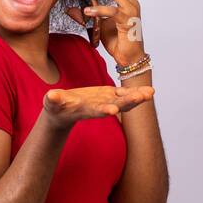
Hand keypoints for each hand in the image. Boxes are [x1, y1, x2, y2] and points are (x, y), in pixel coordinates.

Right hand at [40, 84, 154, 134]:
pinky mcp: (109, 95)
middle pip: (115, 105)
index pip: (95, 110)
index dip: (103, 109)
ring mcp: (106, 101)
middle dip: (128, 102)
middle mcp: (99, 107)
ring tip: (150, 93)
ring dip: (137, 97)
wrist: (64, 112)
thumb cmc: (56, 107)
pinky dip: (136, 91)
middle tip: (141, 98)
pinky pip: (125, 93)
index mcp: (85, 109)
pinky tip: (149, 90)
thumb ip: (54, 100)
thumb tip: (52, 96)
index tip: (113, 110)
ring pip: (124, 99)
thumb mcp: (53, 103)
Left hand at [64, 0, 145, 67]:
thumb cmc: (117, 40)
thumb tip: (69, 9)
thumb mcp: (98, 25)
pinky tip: (87, 11)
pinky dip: (99, 9)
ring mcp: (132, 11)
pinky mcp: (129, 22)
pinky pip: (114, 11)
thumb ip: (86, 15)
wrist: (129, 58)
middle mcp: (131, 2)